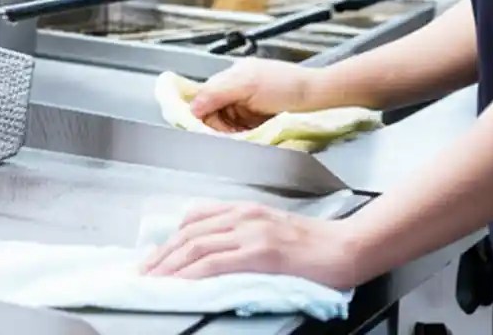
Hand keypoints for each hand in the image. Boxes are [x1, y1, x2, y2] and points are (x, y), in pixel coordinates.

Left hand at [140, 202, 365, 290]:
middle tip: (143, 273)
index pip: (194, 219)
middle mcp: (243, 215)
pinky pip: (215, 261)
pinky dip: (192, 273)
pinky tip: (180, 283)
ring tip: (153, 281)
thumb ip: (242, 235)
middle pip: (188, 233)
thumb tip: (213, 253)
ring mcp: (251, 232)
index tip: (154, 256)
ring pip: (196, 246)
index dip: (170, 239)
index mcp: (244, 209)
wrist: (348, 247)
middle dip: (161, 255)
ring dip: (169, 265)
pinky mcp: (260, 252)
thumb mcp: (271, 230)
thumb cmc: (315, 245)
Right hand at [191, 58, 321, 132]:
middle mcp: (238, 86)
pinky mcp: (259, 114)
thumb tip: (192, 107)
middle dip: (219, 124)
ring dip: (231, 130)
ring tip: (244, 132)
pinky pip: (240, 126)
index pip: (204, 94)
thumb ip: (216, 93)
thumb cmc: (287, 87)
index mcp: (233, 74)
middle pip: (213, 109)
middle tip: (231, 132)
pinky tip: (251, 132)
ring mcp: (249, 100)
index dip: (203, 112)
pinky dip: (242, 131)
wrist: (317, 96)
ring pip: (226, 120)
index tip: (206, 127)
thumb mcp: (247, 86)